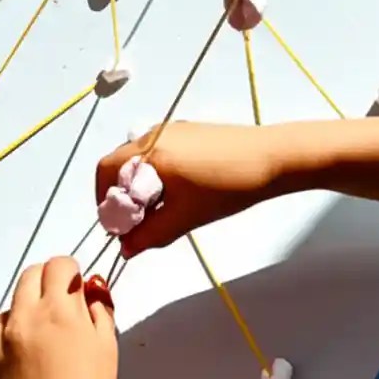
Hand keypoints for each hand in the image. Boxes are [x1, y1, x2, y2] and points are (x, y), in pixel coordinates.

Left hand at [0, 257, 118, 378]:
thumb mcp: (107, 345)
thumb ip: (99, 308)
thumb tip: (89, 290)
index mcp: (56, 310)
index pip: (57, 265)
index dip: (69, 271)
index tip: (74, 284)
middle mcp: (21, 320)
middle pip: (28, 278)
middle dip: (45, 282)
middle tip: (57, 303)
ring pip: (6, 312)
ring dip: (23, 315)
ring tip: (40, 343)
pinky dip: (7, 348)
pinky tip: (25, 370)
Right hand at [96, 122, 277, 256]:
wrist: (275, 159)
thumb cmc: (228, 187)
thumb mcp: (184, 218)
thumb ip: (149, 235)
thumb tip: (126, 248)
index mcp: (149, 152)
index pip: (105, 171)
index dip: (104, 202)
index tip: (118, 226)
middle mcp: (155, 134)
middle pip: (119, 164)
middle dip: (121, 196)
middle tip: (136, 223)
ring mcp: (173, 130)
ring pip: (140, 160)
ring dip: (140, 187)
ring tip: (160, 211)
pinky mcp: (190, 132)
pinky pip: (159, 154)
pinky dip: (156, 176)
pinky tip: (178, 195)